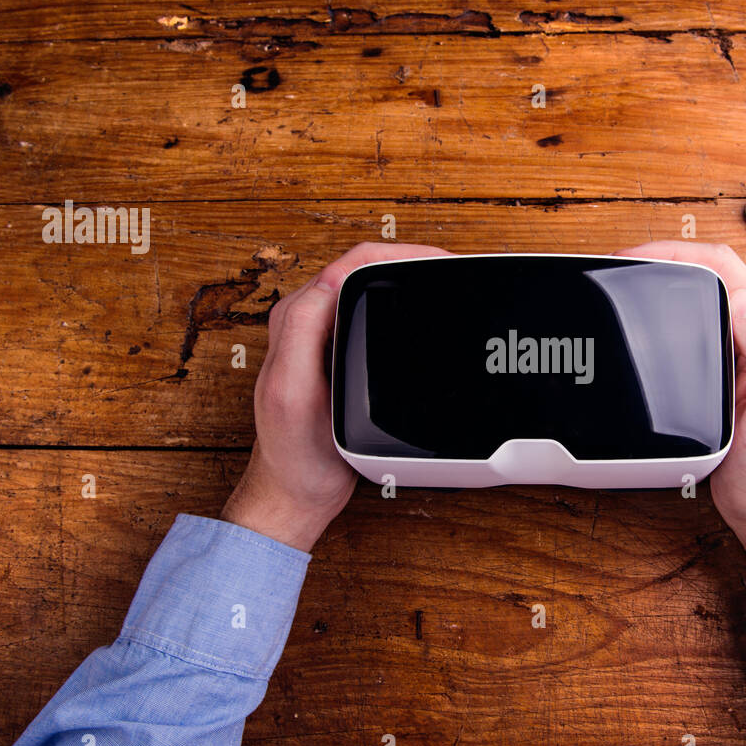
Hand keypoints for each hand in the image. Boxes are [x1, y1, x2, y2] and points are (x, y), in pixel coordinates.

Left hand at [222, 241, 453, 551]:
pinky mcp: (337, 356)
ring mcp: (322, 338)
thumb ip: (303, 329)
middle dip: (411, 259)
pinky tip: (422, 317)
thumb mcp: (292, 389)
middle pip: (364, 267)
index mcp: (295, 319)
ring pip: (370, 288)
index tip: (440, 262)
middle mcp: (306, 322)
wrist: (297, 491)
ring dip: (407, 279)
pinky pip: (370, 314)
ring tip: (444, 283)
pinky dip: (400, 305)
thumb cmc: (294, 452)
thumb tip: (332, 279)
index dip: (401, 254)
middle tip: (453, 267)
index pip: (352, 263)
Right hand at [614, 241, 745, 593]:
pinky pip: (692, 320)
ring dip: (661, 279)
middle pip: (707, 270)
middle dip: (662, 256)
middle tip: (618, 264)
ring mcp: (739, 346)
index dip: (677, 252)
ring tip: (623, 281)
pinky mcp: (721, 364)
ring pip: (698, 292)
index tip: (636, 259)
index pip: (724, 267)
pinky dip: (663, 308)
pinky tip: (641, 318)